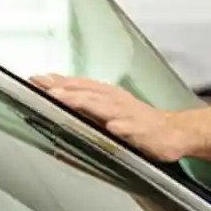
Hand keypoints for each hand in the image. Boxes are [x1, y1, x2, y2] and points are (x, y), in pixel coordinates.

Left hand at [31, 75, 190, 162]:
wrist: (175, 131)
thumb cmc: (140, 121)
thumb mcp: (110, 109)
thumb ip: (86, 104)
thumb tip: (60, 98)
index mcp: (107, 96)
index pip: (78, 85)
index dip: (57, 81)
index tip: (35, 78)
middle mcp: (116, 102)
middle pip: (86, 92)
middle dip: (64, 88)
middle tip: (42, 85)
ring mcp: (129, 115)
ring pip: (104, 106)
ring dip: (84, 102)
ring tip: (65, 99)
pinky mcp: (143, 131)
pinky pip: (132, 129)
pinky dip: (122, 127)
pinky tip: (113, 127)